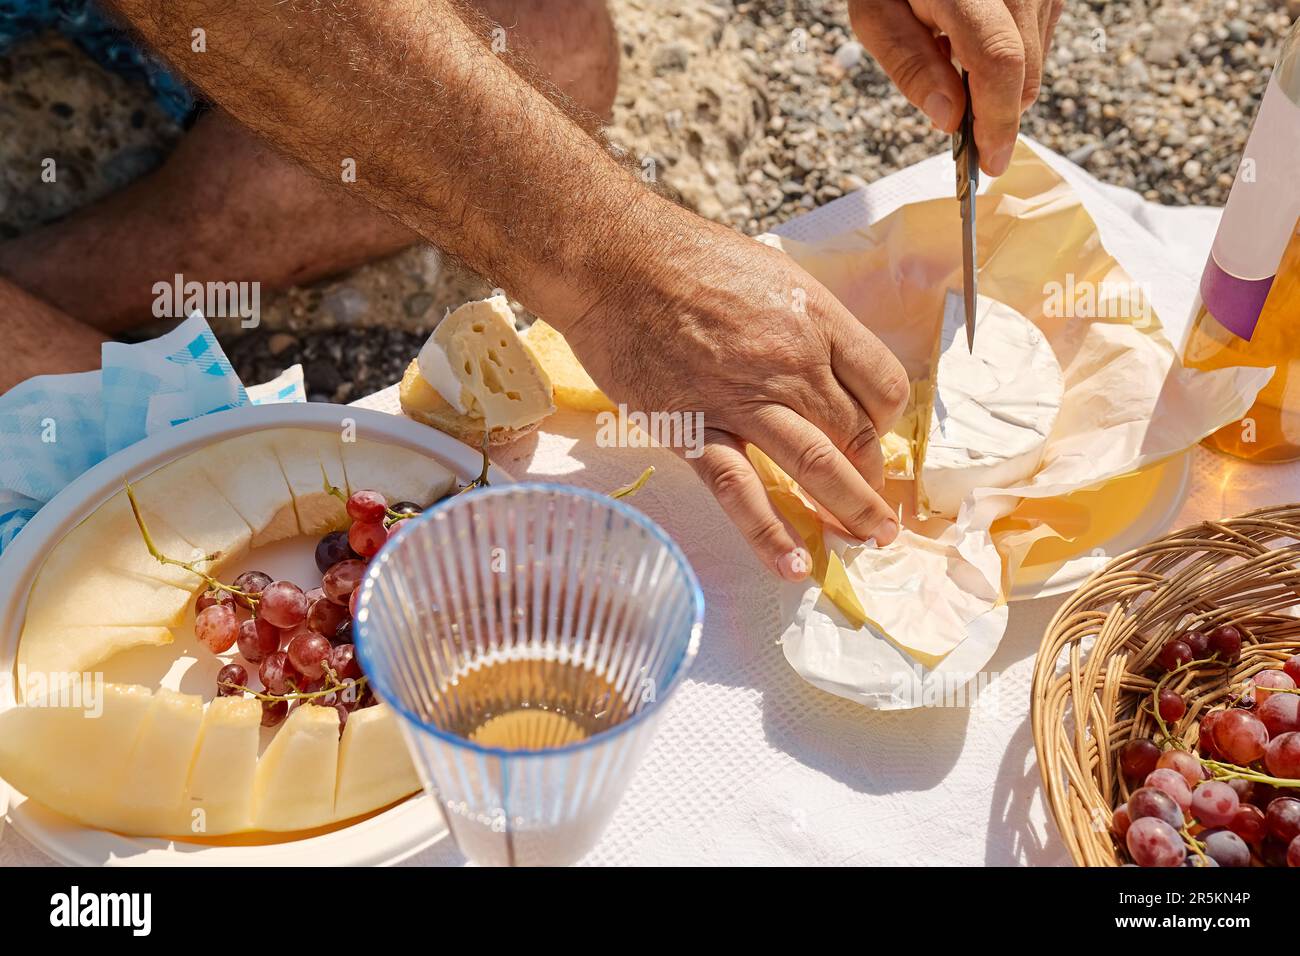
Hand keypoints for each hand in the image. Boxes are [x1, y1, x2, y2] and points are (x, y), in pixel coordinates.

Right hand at [562, 203, 908, 580]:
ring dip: (849, 512)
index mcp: (817, 320)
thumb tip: (831, 371)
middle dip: (875, 480)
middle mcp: (791, 363)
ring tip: (866, 542)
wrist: (614, 263)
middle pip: (857, 434)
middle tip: (878, 510)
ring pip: (816, 467)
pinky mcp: (695, 430)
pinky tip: (791, 565)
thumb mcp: (773, 275)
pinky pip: (741, 491)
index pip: (884, 386)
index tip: (873, 438)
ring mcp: (742, 400)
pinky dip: (769, 533)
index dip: (887, 422)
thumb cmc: (688, 260)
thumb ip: (808, 325)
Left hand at [848, 0, 1062, 175]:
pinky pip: (1041, 38)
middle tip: (962, 128)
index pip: (999, 60)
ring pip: (1038, 58)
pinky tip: (975, 43)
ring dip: (1002, 83)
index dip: (997, 119)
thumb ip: (910, 65)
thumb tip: (949, 120)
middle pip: (1026, 67)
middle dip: (998, 112)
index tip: (987, 162)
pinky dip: (1013, 57)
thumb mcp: (876, 15)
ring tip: (956, 59)